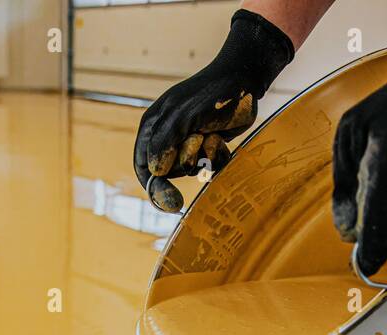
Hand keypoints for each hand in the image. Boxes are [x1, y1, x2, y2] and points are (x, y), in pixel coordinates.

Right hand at [134, 11, 292, 211]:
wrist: (243, 81)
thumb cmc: (210, 95)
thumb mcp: (183, 118)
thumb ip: (165, 144)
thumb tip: (154, 172)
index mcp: (153, 127)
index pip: (143, 166)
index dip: (154, 187)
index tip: (172, 201)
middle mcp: (167, 136)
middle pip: (168, 172)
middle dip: (185, 162)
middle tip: (197, 139)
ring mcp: (188, 141)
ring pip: (190, 170)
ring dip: (203, 157)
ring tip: (211, 133)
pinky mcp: (207, 145)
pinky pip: (208, 166)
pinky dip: (216, 156)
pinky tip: (221, 137)